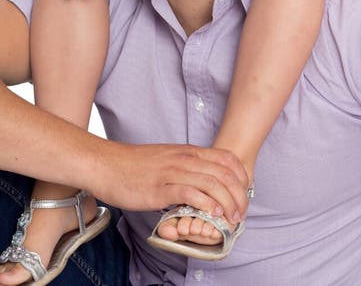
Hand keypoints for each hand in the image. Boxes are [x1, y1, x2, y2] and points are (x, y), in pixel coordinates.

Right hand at [93, 142, 249, 222]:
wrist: (107, 165)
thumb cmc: (134, 165)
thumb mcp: (167, 159)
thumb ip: (185, 167)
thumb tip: (200, 182)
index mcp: (188, 152)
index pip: (226, 159)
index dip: (241, 177)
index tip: (244, 193)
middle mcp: (185, 159)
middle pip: (224, 173)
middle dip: (239, 194)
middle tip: (241, 212)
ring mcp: (174, 172)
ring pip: (212, 183)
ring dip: (227, 202)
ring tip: (232, 218)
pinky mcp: (161, 188)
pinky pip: (191, 193)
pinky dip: (206, 204)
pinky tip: (213, 214)